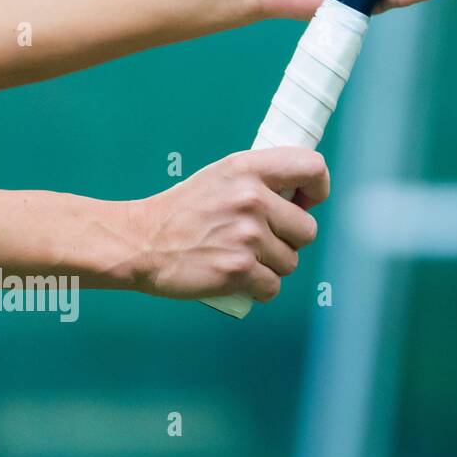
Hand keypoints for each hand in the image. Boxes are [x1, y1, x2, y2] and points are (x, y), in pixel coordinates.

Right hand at [125, 148, 329, 301]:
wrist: (138, 241)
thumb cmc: (184, 211)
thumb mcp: (224, 175)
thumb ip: (263, 179)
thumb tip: (303, 196)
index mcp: (249, 169)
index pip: (313, 167)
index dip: (317, 189)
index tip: (303, 203)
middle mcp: (252, 198)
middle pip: (307, 229)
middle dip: (288, 239)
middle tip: (259, 239)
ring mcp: (246, 235)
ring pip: (291, 261)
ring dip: (272, 265)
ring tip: (242, 256)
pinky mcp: (238, 270)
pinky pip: (273, 286)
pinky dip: (259, 288)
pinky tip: (240, 278)